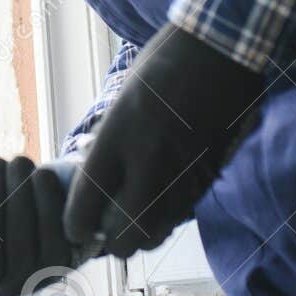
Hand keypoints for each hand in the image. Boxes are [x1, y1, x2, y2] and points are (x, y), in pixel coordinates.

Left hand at [63, 23, 263, 258]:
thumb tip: (93, 174)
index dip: (76, 225)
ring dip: (144, 236)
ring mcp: (183, 172)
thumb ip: (110, 140)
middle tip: (107, 235)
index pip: (87, 201)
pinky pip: (183, 215)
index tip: (76, 227)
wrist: (220, 51)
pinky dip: (169, 220)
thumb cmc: (164, 65)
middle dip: (113, 244)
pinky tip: (161, 206)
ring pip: (160, 232)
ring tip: (134, 224)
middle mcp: (149, 160)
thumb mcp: (124, 99)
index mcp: (118, 135)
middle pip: (127, 234)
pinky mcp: (210, 175)